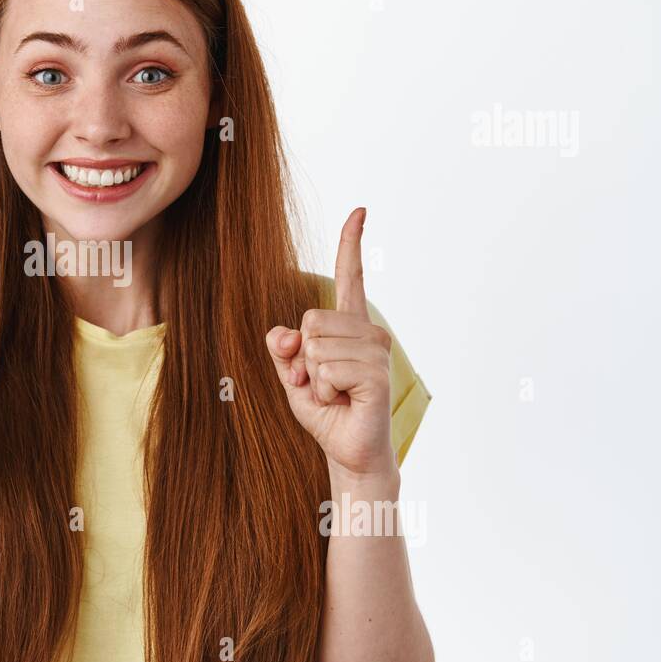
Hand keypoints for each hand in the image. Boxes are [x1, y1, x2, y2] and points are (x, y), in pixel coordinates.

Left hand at [266, 207, 394, 476]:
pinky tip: (342, 401)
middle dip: (301, 358)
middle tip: (320, 384)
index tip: (360, 210)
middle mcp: (368, 333)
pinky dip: (321, 391)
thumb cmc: (325, 411)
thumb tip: (283, 334)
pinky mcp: (377, 375)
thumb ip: (283, 350)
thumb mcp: (292, 377)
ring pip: (315, 347)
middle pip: (310, 321)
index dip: (351, 244)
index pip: (350, 277)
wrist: (347, 451)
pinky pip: (326, 369)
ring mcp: (376, 353)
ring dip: (311, 379)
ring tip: (334, 394)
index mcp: (349, 326)